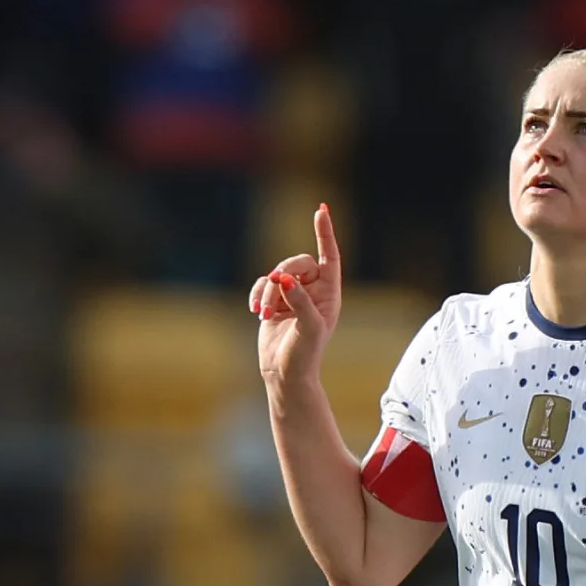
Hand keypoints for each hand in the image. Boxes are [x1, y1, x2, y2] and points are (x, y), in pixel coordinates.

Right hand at [250, 203, 343, 389]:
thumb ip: (299, 301)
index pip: (329, 257)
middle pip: (296, 262)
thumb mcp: (308, 328)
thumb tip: (284, 278)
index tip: (321, 211)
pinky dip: (257, 295)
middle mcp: (312, 291)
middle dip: (283, 274)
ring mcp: (292, 295)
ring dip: (267, 292)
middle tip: (276, 289)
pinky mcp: (274, 302)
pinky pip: (262, 285)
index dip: (325, 234)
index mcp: (329, 295)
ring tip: (264, 314)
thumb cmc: (304, 355)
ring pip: (276, 274)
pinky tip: (256, 312)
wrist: (284, 374)